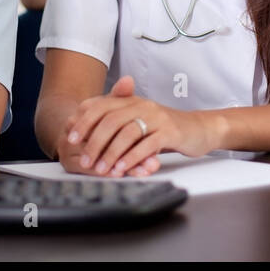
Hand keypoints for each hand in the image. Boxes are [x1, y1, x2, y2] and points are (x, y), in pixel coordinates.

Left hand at [58, 76, 218, 177]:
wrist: (199, 128)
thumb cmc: (165, 128)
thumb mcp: (139, 120)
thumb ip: (117, 122)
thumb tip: (86, 131)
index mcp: (132, 101)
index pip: (101, 105)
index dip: (83, 121)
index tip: (70, 138)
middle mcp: (143, 105)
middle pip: (110, 119)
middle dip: (93, 141)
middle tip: (84, 159)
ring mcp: (157, 118)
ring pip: (127, 133)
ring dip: (110, 153)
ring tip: (101, 169)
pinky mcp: (170, 132)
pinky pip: (146, 145)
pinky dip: (131, 158)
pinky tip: (122, 169)